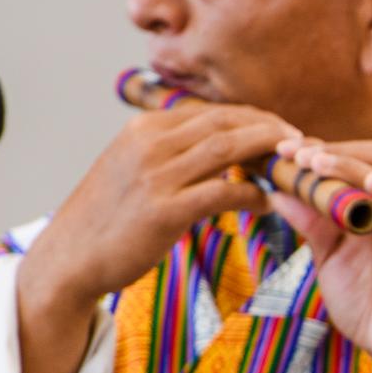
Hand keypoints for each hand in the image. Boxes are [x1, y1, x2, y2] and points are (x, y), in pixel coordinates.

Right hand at [16, 104, 292, 372]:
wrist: (68, 259)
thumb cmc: (107, 221)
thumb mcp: (134, 172)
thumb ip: (172, 157)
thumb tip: (220, 155)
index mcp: (143, 129)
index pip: (212, 112)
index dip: (255, 119)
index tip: (283, 132)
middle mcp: (149, 143)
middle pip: (227, 122)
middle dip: (272, 130)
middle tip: (303, 146)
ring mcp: (155, 175)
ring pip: (230, 150)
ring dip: (270, 155)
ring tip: (297, 168)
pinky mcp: (163, 210)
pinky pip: (223, 193)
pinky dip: (253, 196)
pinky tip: (268, 206)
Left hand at [270, 139, 371, 372]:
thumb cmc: (370, 306)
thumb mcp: (330, 257)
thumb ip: (312, 223)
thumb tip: (276, 191)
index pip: (360, 160)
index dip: (323, 150)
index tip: (282, 149)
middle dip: (331, 150)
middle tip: (290, 151)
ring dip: (346, 165)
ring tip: (310, 161)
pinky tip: (363, 183)